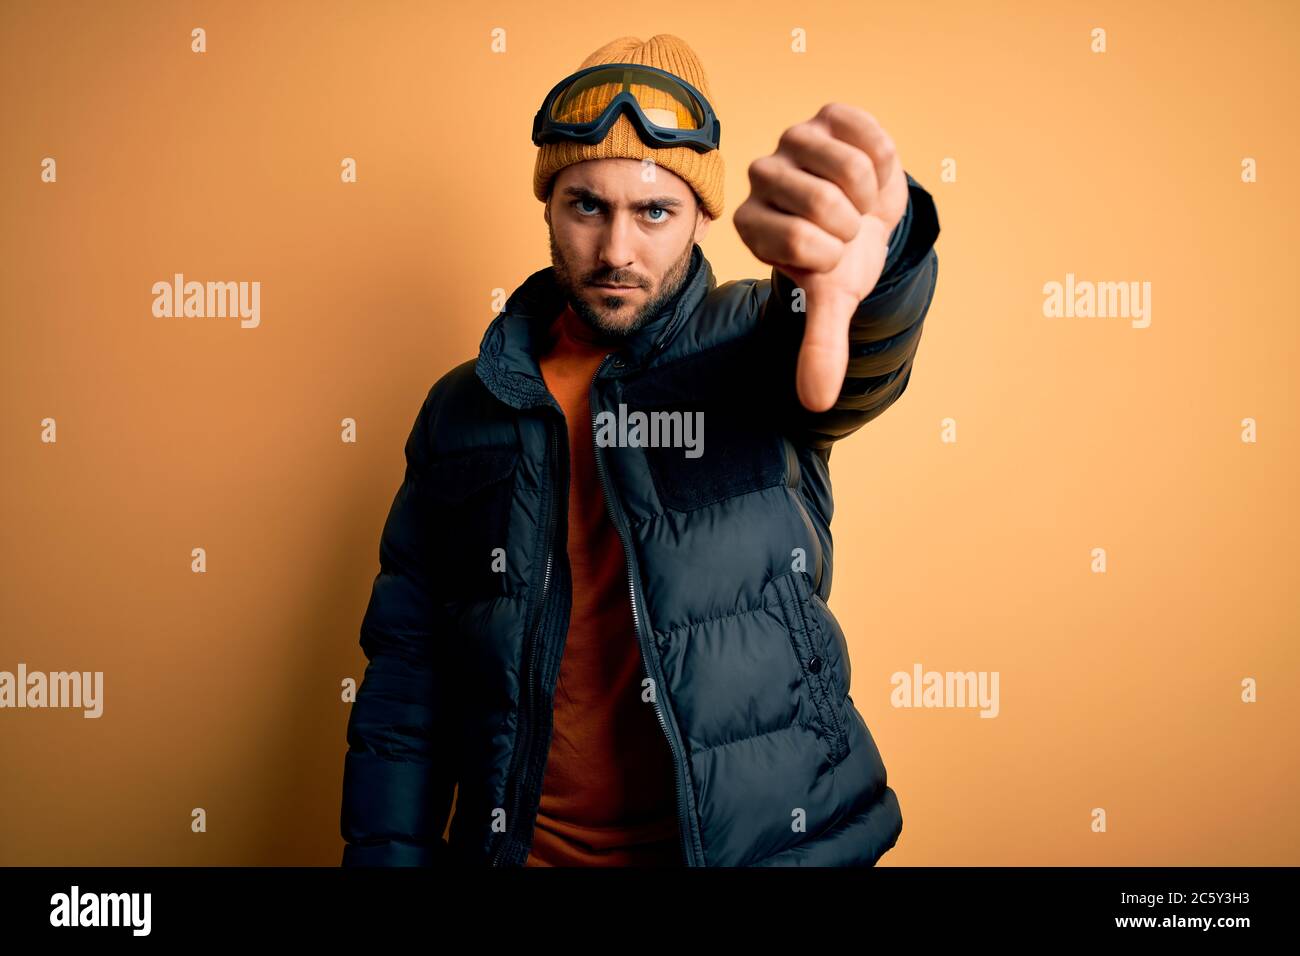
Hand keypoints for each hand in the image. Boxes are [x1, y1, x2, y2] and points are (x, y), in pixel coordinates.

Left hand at [734, 103, 908, 411]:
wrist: (868, 216)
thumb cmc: (841, 258)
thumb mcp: (832, 301)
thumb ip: (820, 347)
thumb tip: (817, 404)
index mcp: (752, 225)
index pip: (800, 243)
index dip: (832, 255)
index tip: (830, 256)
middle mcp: (761, 179)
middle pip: (821, 203)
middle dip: (851, 225)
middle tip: (846, 227)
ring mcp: (793, 141)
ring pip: (846, 168)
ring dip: (868, 193)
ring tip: (857, 201)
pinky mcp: (828, 115)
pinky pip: (867, 136)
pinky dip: (882, 160)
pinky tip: (869, 172)